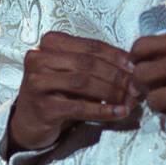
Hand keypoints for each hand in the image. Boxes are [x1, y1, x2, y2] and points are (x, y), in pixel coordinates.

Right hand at [9, 31, 139, 150]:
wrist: (29, 122)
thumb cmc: (57, 92)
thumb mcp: (74, 71)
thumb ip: (97, 64)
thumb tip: (133, 66)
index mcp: (50, 42)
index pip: (91, 46)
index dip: (117, 57)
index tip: (136, 68)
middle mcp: (39, 58)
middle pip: (89, 63)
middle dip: (117, 76)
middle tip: (137, 88)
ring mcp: (38, 82)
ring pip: (85, 83)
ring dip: (112, 92)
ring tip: (130, 101)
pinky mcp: (43, 107)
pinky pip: (79, 107)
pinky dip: (102, 110)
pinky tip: (118, 113)